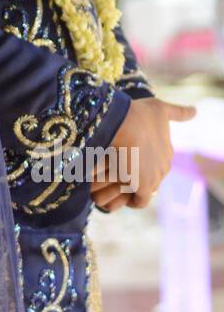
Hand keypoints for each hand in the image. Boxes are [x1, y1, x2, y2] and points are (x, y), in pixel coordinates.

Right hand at [90, 97, 195, 212]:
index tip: (128, 159)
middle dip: (138, 176)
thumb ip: (178, 112)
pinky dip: (130, 201)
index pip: (157, 164)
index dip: (142, 163)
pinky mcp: (144, 187)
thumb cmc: (139, 114)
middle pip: (151, 177)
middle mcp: (165, 166)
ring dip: (132, 189)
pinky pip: (139, 201)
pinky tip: (120, 196)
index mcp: (167, 151)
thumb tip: (195, 111)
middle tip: (119, 172)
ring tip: (116, 185)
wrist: (125, 124)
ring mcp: (155, 177)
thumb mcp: (161, 109)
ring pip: (145, 189)